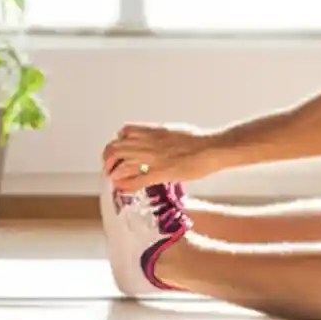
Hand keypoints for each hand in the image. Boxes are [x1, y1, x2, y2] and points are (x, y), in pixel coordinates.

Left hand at [101, 122, 218, 191]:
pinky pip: (134, 180)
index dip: (118, 141)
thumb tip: (157, 140)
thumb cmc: (200, 140)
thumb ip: (162, 135)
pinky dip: (125, 185)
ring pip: (120, 163)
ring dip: (114, 172)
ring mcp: (153, 158)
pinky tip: (123, 189)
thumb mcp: (176, 130)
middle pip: (116, 148)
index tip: (119, 150)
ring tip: (114, 178)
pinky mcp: (160, 173)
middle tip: (110, 167)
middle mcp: (149, 143)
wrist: (212, 148)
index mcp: (153, 131)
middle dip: (108, 159)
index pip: (124, 132)